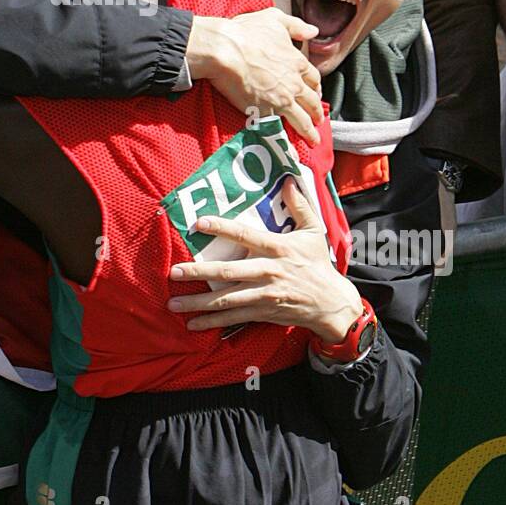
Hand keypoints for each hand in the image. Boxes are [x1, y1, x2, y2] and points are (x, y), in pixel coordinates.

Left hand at [167, 178, 361, 337]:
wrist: (332, 303)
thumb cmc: (319, 264)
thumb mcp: (314, 231)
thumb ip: (299, 205)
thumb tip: (289, 180)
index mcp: (278, 248)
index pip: (245, 235)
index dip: (222, 228)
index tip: (199, 223)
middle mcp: (268, 271)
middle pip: (229, 272)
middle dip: (199, 273)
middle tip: (174, 272)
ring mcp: (264, 295)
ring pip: (227, 299)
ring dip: (198, 302)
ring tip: (173, 302)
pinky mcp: (263, 312)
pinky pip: (234, 318)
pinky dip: (213, 322)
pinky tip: (192, 324)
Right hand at [186, 8, 322, 143]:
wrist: (225, 50)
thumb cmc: (246, 32)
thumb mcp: (275, 19)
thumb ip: (296, 26)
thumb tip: (313, 30)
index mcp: (297, 62)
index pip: (313, 78)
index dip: (316, 87)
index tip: (317, 93)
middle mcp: (293, 84)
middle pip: (311, 101)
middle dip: (316, 112)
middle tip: (319, 120)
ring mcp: (280, 100)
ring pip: (301, 119)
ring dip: (309, 131)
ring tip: (313, 139)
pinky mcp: (264, 112)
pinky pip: (278, 128)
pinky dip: (284, 138)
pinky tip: (287, 145)